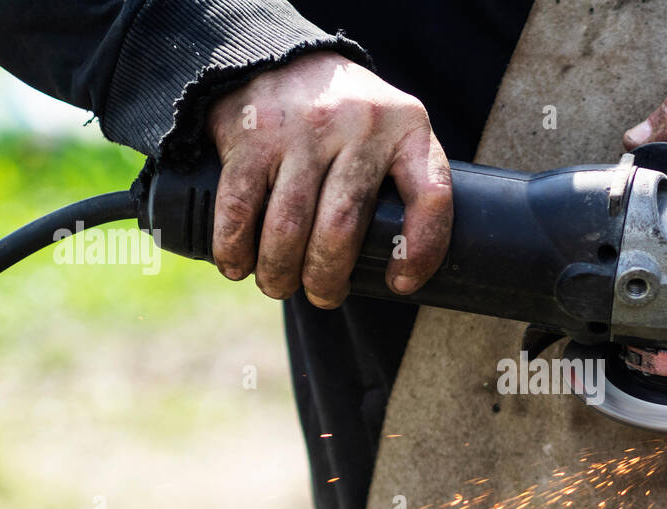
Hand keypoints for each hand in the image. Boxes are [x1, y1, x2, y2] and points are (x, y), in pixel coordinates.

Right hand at [206, 52, 451, 307]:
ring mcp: (301, 128)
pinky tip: (237, 266)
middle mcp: (358, 124)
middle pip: (342, 226)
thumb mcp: (391, 132)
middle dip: (327, 278)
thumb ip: (402, 181)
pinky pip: (239, 207)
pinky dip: (234, 248)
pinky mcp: (250, 134)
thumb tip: (400, 270)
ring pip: (288, 226)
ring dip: (279, 272)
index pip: (431, 196)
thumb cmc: (346, 118)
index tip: (400, 283)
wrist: (278, 54)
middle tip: (322, 296)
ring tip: (279, 286)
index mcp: (407, 129)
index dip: (421, 251)